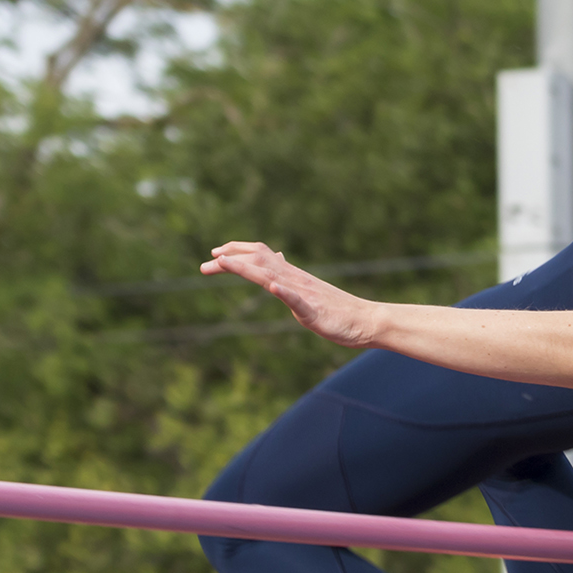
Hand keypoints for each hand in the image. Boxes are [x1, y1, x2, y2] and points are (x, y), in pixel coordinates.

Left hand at [200, 242, 380, 347]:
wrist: (365, 320)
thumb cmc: (337, 309)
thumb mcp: (307, 289)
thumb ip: (288, 274)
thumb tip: (275, 256)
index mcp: (292, 276)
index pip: (261, 255)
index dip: (236, 252)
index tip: (215, 253)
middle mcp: (295, 279)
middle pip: (259, 260)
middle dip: (230, 259)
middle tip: (206, 264)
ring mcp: (304, 294)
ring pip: (272, 275)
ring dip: (246, 268)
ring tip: (224, 262)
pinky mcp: (314, 311)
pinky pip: (298, 300)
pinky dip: (284, 292)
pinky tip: (274, 287)